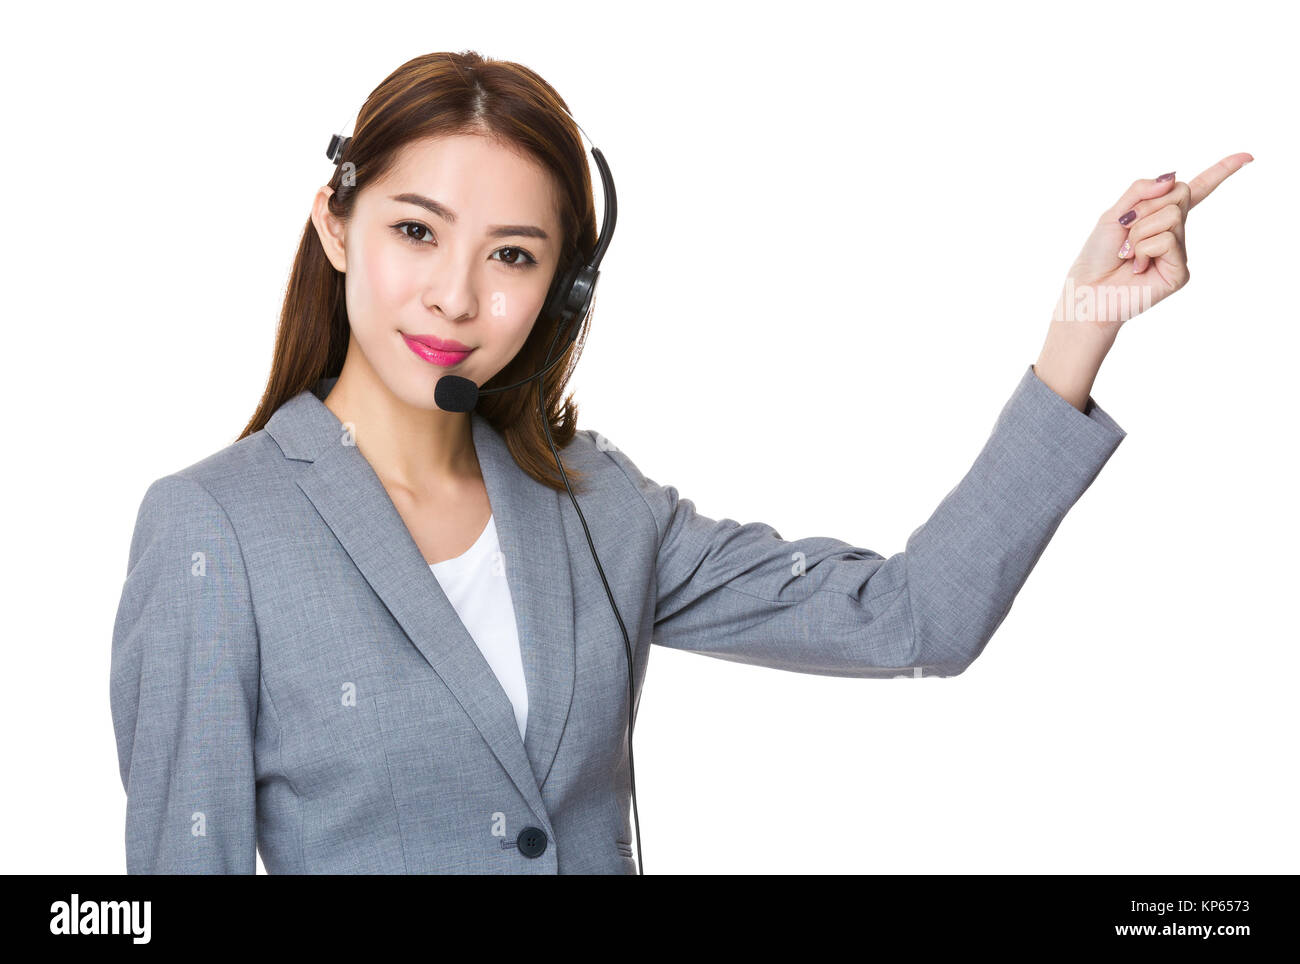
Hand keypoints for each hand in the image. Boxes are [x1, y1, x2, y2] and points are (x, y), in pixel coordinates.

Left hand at [1051, 153, 1253, 336]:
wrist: (1087, 293)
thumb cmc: (1097, 257)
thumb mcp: (1114, 214)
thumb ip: (1140, 190)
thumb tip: (1174, 176)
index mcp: (1161, 217)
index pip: (1196, 190)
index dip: (1221, 172)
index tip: (1247, 156)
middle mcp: (1175, 233)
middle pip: (1179, 192)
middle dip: (1145, 207)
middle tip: (1125, 231)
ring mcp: (1180, 252)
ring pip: (1171, 216)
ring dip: (1140, 230)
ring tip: (1127, 253)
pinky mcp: (1180, 271)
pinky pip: (1167, 240)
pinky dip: (1144, 249)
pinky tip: (1137, 267)